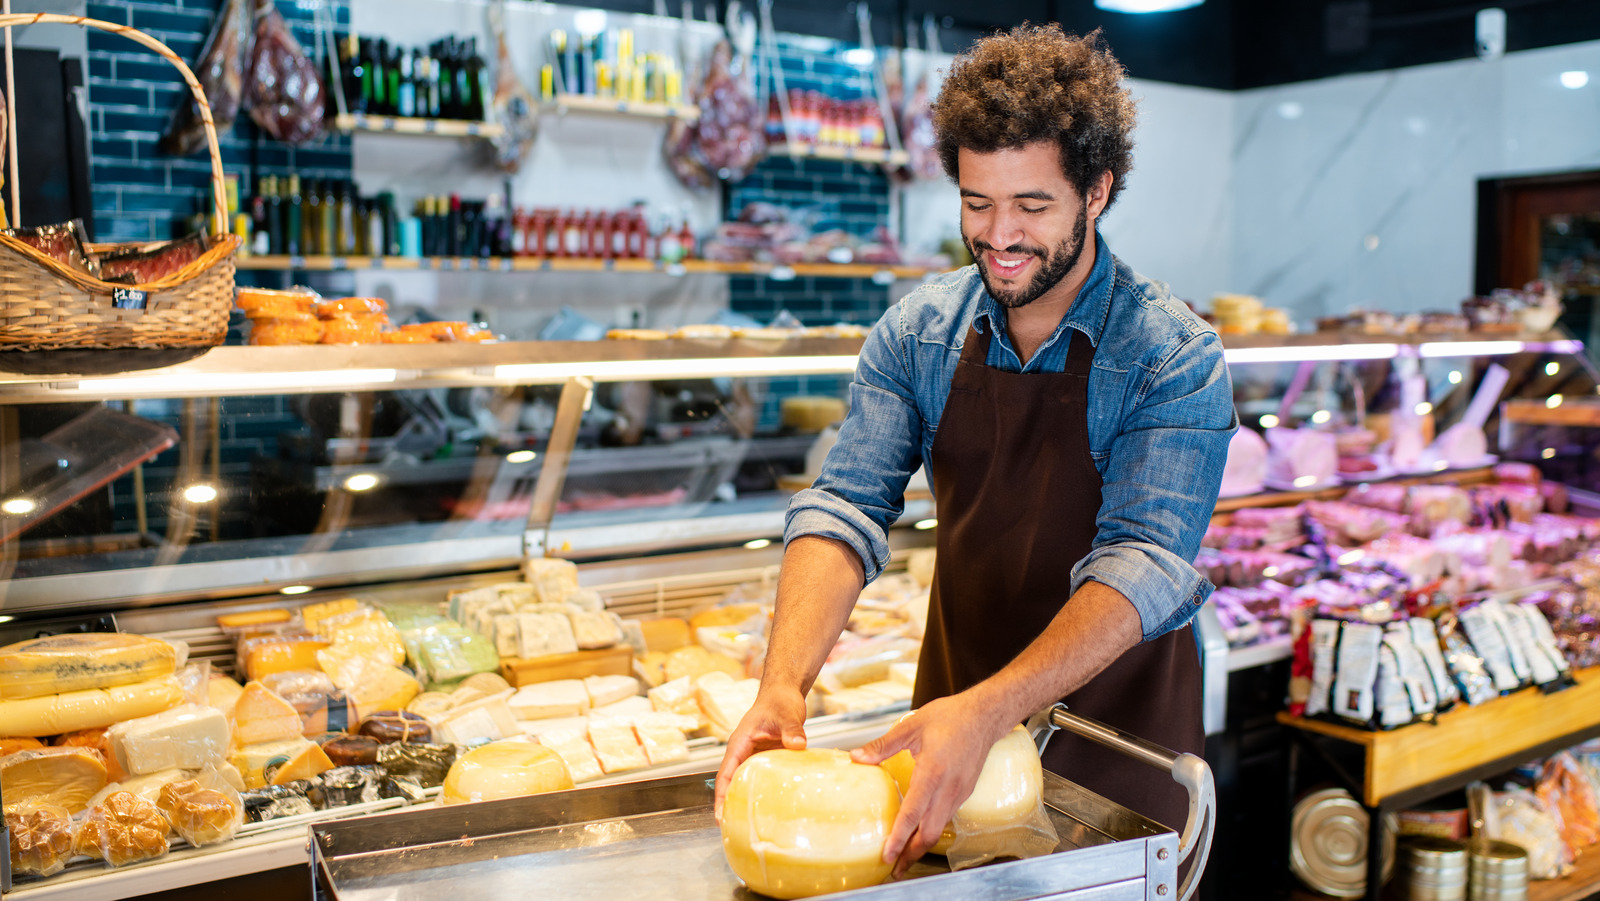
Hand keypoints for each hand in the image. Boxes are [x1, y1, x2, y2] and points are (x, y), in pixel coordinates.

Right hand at [713, 686, 808, 821]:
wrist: (784, 693)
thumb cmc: (779, 701)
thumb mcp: (786, 715)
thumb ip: (791, 730)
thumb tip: (798, 745)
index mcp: (740, 744)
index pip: (726, 774)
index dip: (721, 796)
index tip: (720, 816)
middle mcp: (743, 753)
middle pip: (732, 783)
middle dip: (730, 805)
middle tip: (734, 829)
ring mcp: (755, 756)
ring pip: (746, 782)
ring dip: (746, 800)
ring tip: (750, 825)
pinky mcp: (767, 758)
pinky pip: (762, 778)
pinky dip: (764, 791)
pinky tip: (773, 806)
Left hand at [851, 693, 1008, 877]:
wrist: (984, 716)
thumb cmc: (950, 717)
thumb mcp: (912, 725)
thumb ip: (883, 745)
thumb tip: (857, 757)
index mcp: (933, 771)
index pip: (913, 812)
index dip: (900, 836)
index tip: (888, 854)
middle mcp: (949, 787)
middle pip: (929, 832)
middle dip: (911, 853)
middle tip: (894, 868)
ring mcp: (960, 792)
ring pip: (939, 828)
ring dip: (921, 845)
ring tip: (904, 856)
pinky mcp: (965, 792)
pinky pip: (946, 817)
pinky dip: (932, 830)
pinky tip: (920, 831)